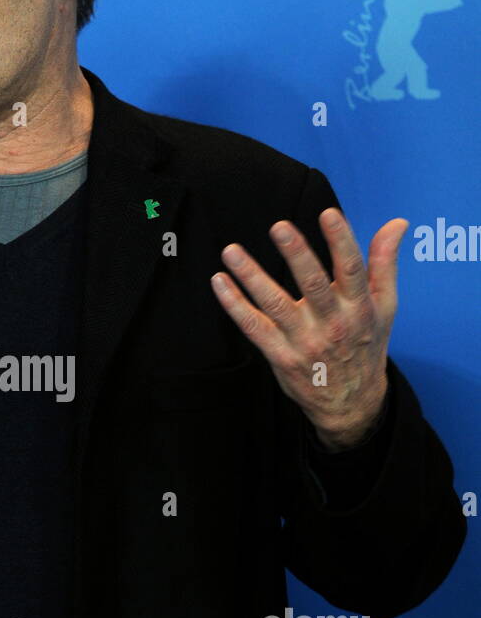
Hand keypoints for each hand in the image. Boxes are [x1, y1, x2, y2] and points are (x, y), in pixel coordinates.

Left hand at [210, 209, 408, 448]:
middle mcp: (332, 324)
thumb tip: (397, 223)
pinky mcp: (280, 356)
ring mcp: (303, 342)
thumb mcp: (384, 307)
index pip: (352, 270)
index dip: (341, 241)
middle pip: (313, 285)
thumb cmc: (366, 345)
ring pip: (274, 305)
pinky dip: (234, 304)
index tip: (329, 214)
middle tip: (279, 227)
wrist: (350, 404)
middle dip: (297, 255)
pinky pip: (253, 327)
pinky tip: (220, 281)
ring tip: (231, 251)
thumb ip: (384, 263)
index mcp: (359, 308)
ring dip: (251, 276)